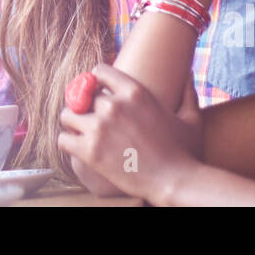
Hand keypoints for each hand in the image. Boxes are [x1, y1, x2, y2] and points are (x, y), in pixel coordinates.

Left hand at [57, 64, 200, 203]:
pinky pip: (63, 139)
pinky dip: (67, 143)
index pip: (98, 72)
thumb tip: (190, 72)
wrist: (175, 182)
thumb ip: (188, 92)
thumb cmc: (184, 152)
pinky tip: (78, 149)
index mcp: (134, 91)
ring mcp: (99, 128)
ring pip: (67, 115)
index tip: (98, 94)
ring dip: (72, 123)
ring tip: (81, 133)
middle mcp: (114, 105)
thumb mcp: (191, 118)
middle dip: (84, 106)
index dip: (96, 82)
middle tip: (90, 119)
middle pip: (81, 94)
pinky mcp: (90, 151)